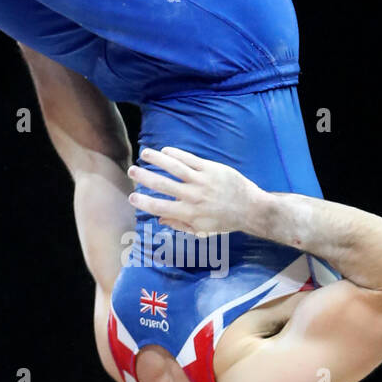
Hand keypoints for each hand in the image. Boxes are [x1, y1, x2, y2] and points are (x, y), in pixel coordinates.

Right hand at [127, 146, 262, 236]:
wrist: (250, 209)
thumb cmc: (225, 222)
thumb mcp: (202, 230)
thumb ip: (180, 225)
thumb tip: (159, 220)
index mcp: (189, 214)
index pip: (160, 207)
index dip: (143, 202)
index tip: (132, 197)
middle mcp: (193, 196)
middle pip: (162, 185)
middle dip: (144, 177)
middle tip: (131, 171)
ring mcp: (202, 181)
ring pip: (174, 167)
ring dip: (157, 159)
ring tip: (145, 154)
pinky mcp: (211, 168)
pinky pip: (189, 159)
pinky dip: (175, 153)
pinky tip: (165, 150)